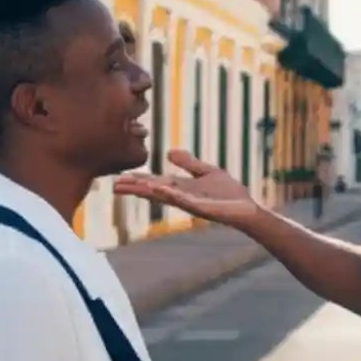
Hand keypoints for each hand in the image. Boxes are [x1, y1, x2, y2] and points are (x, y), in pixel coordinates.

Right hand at [112, 149, 258, 226]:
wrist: (247, 207)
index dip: (138, 180)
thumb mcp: (206, 172)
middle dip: (135, 188)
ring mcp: (190, 203)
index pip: (155, 182)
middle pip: (153, 191)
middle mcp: (182, 196)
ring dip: (146, 191)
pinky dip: (170, 194)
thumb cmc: (229, 193)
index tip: (119, 177)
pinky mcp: (201, 207)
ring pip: (163, 196)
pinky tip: (158, 188)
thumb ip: (188, 163)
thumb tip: (168, 152)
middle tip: (113, 185)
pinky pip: (183, 200)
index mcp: (182, 188)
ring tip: (128, 186)